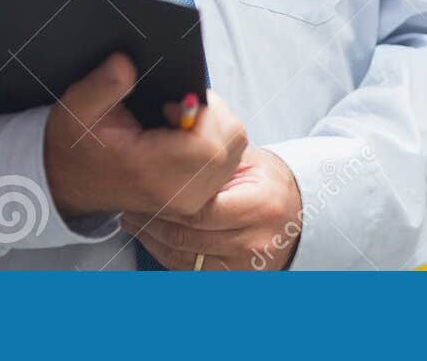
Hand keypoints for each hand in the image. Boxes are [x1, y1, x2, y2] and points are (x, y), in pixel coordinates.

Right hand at [43, 53, 244, 220]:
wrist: (67, 183)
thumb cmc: (75, 144)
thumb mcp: (78, 106)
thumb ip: (105, 83)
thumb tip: (127, 62)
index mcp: (152, 173)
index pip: (211, 144)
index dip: (204, 114)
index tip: (173, 104)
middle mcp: (178, 195)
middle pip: (232, 143)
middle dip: (213, 114)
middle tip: (176, 107)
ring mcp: (190, 201)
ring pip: (234, 151)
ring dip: (215, 126)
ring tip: (178, 120)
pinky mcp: (196, 200)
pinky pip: (227, 162)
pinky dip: (215, 142)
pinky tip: (185, 136)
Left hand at [123, 146, 303, 270]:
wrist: (297, 216)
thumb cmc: (269, 183)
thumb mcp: (249, 162)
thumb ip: (213, 164)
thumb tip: (171, 148)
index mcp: (261, 205)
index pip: (202, 210)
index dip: (167, 203)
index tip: (145, 190)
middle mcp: (255, 241)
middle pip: (187, 237)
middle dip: (152, 222)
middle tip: (129, 205)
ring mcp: (245, 266)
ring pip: (183, 258)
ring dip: (152, 240)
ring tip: (134, 221)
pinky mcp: (234, 279)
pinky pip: (189, 270)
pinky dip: (166, 254)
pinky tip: (152, 238)